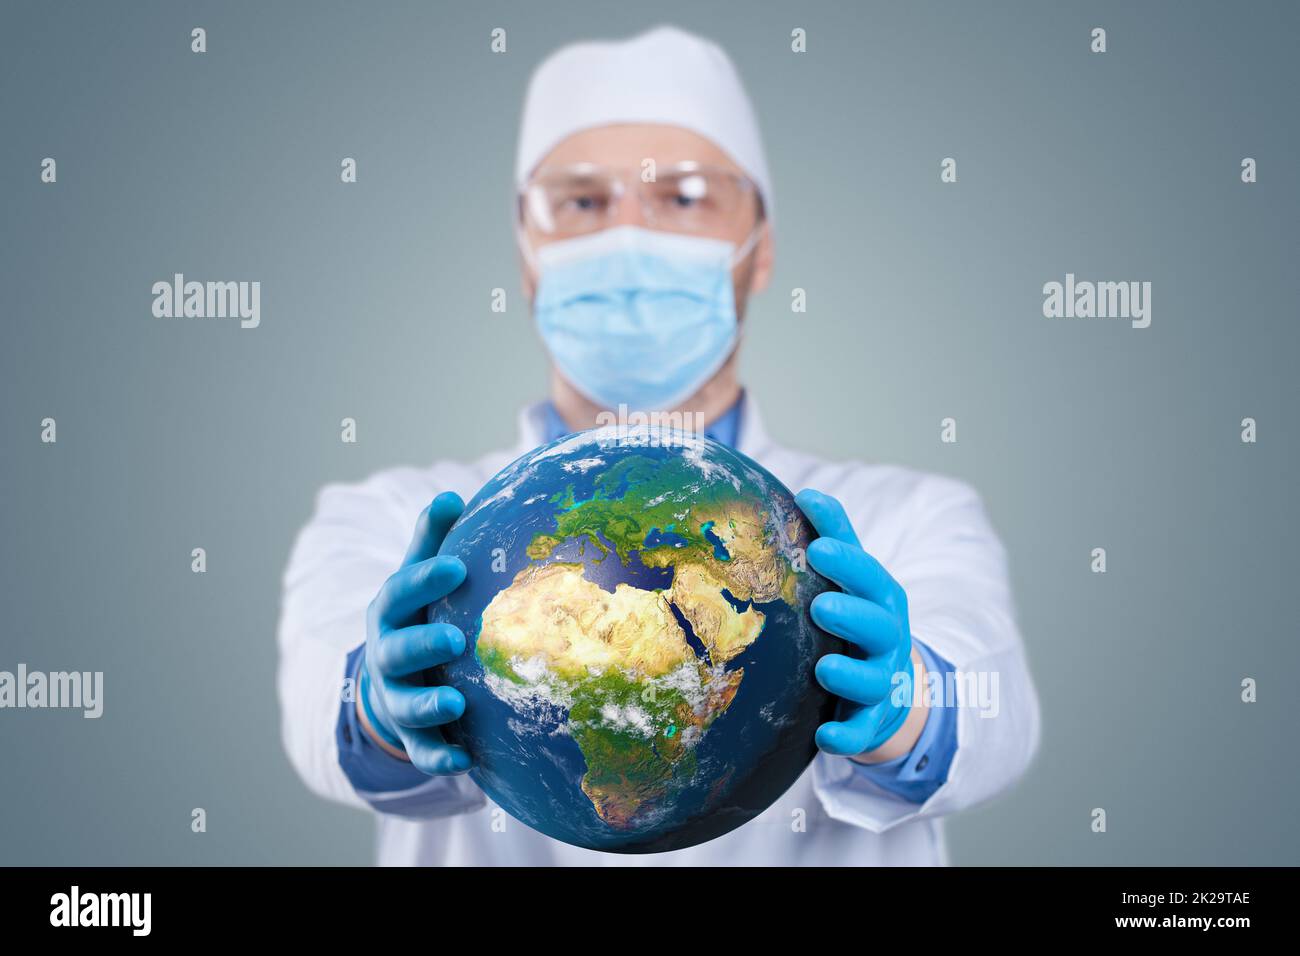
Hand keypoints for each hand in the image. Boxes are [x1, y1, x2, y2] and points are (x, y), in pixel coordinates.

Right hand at [358, 491, 472, 774]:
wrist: (393, 680)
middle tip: (457, 638)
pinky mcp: (414, 737)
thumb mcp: (420, 580)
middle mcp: (389, 655)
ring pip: (407, 704)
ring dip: (430, 704)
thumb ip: (433, 541)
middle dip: (423, 644)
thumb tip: (452, 494)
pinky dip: (441, 757)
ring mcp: (398, 698)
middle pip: (398, 651)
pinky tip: (467, 761)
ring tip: (457, 700)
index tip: (457, 568)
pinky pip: (425, 751)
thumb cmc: (419, 616)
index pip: (401, 592)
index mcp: (392, 612)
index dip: (425, 580)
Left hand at [797, 489, 914, 757]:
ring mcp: (883, 681)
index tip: (817, 547)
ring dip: (849, 674)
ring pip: (872, 680)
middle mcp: (887, 639)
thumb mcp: (855, 580)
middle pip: (876, 625)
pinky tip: (823, 739)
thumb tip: (806, 492)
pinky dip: (846, 737)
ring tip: (824, 668)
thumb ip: (835, 537)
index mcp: (880, 598)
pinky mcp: (871, 722)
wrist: (890, 687)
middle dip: (852, 615)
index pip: (868, 576)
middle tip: (820, 604)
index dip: (846, 562)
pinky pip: (861, 733)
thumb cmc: (859, 618)